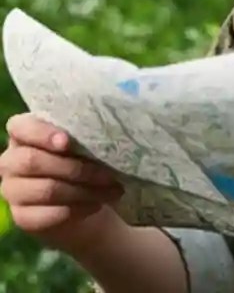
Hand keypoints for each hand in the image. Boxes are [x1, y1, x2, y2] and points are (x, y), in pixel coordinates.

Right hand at [0, 114, 123, 252]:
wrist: (85, 200)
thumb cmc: (85, 160)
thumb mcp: (85, 143)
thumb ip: (83, 136)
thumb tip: (105, 135)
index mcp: (23, 134)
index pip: (21, 128)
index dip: (42, 134)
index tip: (67, 142)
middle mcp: (10, 161)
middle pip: (33, 162)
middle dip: (77, 168)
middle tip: (109, 174)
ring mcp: (12, 190)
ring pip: (47, 190)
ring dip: (85, 191)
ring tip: (112, 190)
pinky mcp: (22, 217)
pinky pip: (50, 214)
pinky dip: (79, 209)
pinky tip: (97, 204)